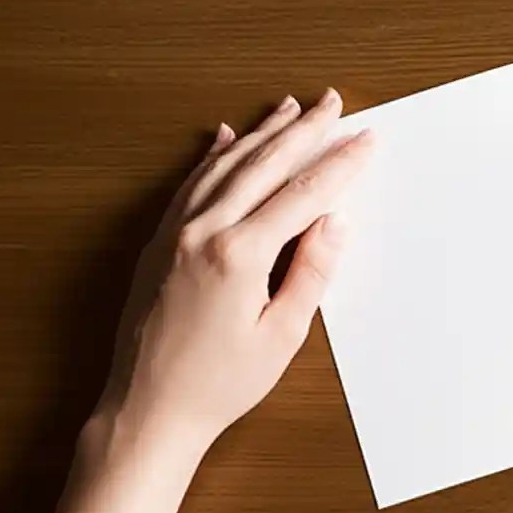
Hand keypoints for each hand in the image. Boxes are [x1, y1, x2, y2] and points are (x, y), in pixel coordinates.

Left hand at [92, 89, 373, 451]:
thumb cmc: (217, 384)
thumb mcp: (282, 335)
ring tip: (289, 108)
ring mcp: (175, 234)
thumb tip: (333, 222)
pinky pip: (190, 184)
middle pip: (263, 165)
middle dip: (303, 130)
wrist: (148, 409)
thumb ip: (310, 272)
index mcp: (239, 254)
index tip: (364, 140)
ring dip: (261, 132)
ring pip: (225, 165)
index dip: (339, 164)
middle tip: (332, 103)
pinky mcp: (159, 243)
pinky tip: (226, 137)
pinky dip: (213, 156)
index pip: (303, 194)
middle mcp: (203, 232)